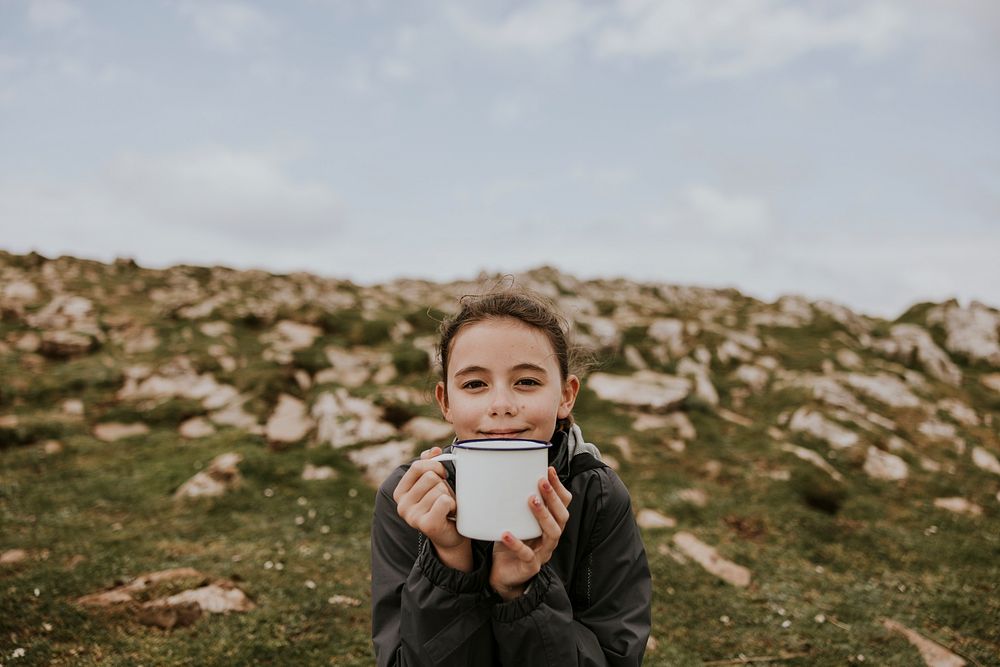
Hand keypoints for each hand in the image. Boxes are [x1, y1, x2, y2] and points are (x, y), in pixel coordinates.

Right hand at [393, 446, 471, 570]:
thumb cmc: (441, 505)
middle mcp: (402, 505)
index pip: (417, 466)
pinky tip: (449, 514)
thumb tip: (434, 451)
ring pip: (439, 489)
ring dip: (449, 496)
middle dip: (443, 484)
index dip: (434, 466)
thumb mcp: (433, 483)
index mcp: (400, 492)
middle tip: (444, 497)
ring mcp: (412, 516)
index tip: (442, 475)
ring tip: (446, 507)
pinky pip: (444, 501)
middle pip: (430, 476)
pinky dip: (452, 505)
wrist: (450, 535)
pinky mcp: (426, 525)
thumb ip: (429, 464)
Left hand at [489, 466, 571, 600]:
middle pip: (562, 517)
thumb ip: (515, 502)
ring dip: (543, 515)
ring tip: (531, 500)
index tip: (549, 470)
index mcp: (551, 524)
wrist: (503, 574)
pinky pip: (527, 555)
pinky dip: (517, 544)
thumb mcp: (515, 520)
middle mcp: (551, 537)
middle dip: (553, 498)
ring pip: (552, 534)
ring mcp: (543, 553)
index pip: (564, 504)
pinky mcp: (531, 566)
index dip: (559, 487)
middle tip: (541, 481)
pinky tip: (506, 533)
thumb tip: (504, 474)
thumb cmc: (511, 542)